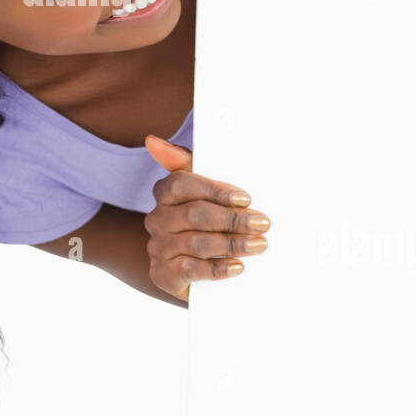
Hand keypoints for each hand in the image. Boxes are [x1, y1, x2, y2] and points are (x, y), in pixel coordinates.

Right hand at [143, 134, 270, 301]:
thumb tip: (153, 141)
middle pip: (194, 214)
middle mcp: (157, 218)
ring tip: (258, 245)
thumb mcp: (205, 191)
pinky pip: (190, 269)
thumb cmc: (206, 222)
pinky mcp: (162, 274)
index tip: (245, 199)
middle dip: (232, 219)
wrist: (197, 268)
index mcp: (164, 192)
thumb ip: (187, 163)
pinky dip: (217, 268)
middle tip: (262, 223)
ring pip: (195, 242)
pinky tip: (237, 266)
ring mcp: (157, 247)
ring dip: (232, 244)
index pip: (181, 183)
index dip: (215, 190)